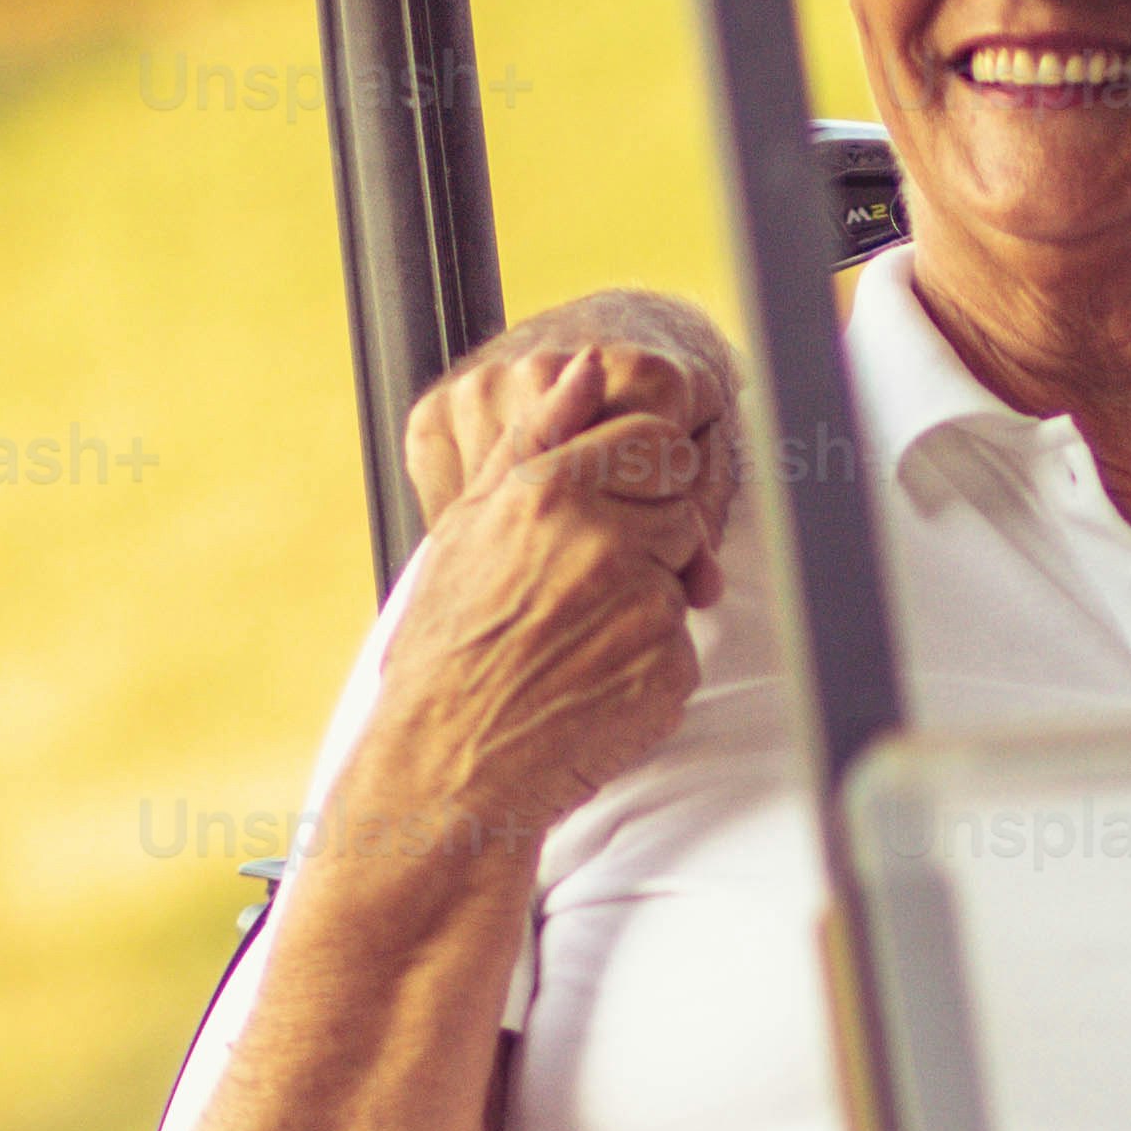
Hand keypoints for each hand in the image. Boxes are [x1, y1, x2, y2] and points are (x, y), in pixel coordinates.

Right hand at [336, 331, 736, 873]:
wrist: (447, 762)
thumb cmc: (448, 644)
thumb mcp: (471, 523)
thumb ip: (538, 437)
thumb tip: (585, 367)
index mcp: (549, 492)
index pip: (653, 440)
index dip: (644, 472)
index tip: (619, 504)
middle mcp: (602, 540)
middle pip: (679, 505)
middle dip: (650, 538)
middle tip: (585, 585)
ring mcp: (640, 605)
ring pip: (681, 576)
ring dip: (646, 601)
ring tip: (575, 638)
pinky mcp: (667, 666)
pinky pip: (683, 647)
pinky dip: (648, 664)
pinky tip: (591, 683)